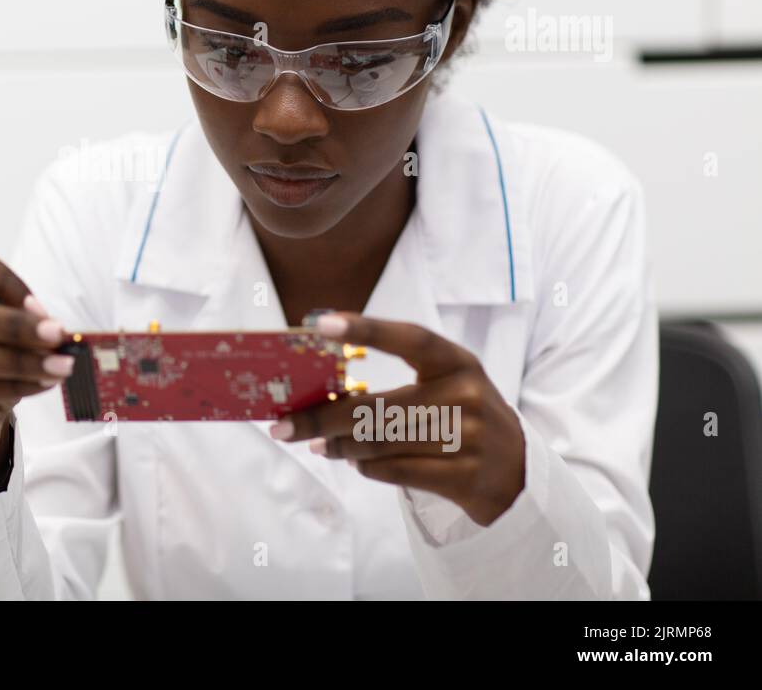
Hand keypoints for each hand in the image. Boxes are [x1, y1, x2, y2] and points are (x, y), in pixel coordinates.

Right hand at [0, 240, 71, 463]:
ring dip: (22, 361)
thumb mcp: (3, 329)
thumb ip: (20, 318)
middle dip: (18, 327)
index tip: (38, 305)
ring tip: (59, 366)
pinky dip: (14, 386)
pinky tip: (42, 384)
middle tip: (58, 336)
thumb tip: (48, 323)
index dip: (4, 279)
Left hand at [271, 312, 525, 525]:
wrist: (517, 472)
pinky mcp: (464, 477)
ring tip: (316, 443)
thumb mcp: (445, 385)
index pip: (410, 337)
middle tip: (282, 424)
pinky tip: (352, 460)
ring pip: (379, 442)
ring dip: (338, 445)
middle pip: (377, 406)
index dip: (366, 328)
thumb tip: (323, 390)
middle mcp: (466, 395)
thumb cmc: (463, 416)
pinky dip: (365, 467)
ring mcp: (468, 438)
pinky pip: (394, 471)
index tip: (320, 323)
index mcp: (459, 362)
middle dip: (321, 418)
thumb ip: (398, 380)